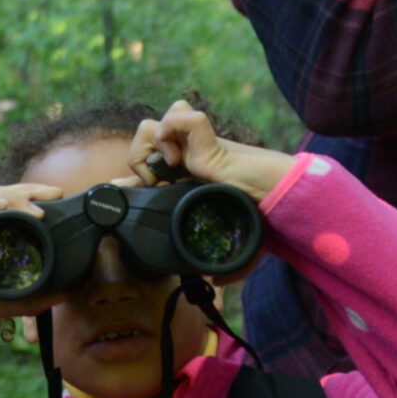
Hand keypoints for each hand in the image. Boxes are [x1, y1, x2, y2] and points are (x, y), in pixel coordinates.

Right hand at [0, 183, 69, 320]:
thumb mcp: (2, 301)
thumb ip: (30, 299)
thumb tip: (64, 294)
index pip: (7, 207)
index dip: (31, 198)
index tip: (58, 197)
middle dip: (28, 191)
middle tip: (55, 193)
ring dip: (11, 198)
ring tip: (37, 209)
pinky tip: (3, 205)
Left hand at [126, 101, 296, 282]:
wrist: (280, 195)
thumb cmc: (262, 209)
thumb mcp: (236, 239)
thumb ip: (228, 263)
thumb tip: (217, 281)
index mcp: (186, 176)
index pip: (149, 161)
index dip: (131, 172)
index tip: (116, 187)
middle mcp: (187, 156)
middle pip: (144, 135)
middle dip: (138, 158)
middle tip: (154, 183)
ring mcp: (195, 146)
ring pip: (152, 124)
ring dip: (151, 145)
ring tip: (171, 170)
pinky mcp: (208, 138)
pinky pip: (182, 116)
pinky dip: (173, 133)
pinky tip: (182, 160)